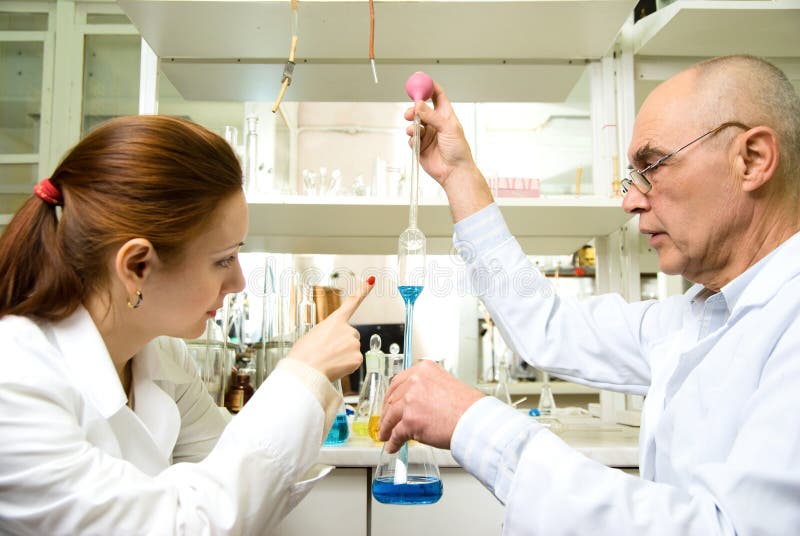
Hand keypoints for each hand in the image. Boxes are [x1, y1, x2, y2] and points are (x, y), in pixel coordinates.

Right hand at [286, 278, 374, 380]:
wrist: (306, 370)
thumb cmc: (303, 355)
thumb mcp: (312, 336)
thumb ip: (327, 335)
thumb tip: (331, 345)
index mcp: (334, 321)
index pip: (352, 302)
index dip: (363, 290)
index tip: (372, 281)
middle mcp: (348, 329)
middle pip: (351, 336)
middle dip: (342, 344)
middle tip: (327, 353)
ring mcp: (354, 343)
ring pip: (352, 350)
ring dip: (343, 355)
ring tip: (328, 361)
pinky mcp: (357, 358)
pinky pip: (354, 362)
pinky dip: (346, 366)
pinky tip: (335, 367)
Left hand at [378, 359, 484, 452]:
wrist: (476, 421)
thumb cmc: (467, 407)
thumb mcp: (445, 385)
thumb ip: (427, 389)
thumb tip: (415, 402)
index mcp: (423, 369)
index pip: (398, 382)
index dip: (391, 396)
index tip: (389, 403)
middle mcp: (415, 381)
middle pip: (392, 398)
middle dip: (387, 413)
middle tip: (386, 421)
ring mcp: (411, 401)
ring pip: (390, 416)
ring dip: (387, 428)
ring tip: (386, 436)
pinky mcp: (410, 421)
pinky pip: (396, 434)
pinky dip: (393, 442)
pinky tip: (394, 446)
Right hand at [404, 82, 493, 221]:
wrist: (454, 172)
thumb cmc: (459, 151)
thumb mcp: (448, 128)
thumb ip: (432, 116)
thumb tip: (419, 104)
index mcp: (446, 116)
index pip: (437, 96)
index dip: (429, 86)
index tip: (420, 79)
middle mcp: (436, 124)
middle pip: (421, 109)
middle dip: (414, 108)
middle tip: (411, 112)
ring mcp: (428, 135)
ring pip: (414, 123)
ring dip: (412, 125)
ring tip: (414, 131)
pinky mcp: (420, 146)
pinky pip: (411, 138)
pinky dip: (412, 139)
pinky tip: (416, 143)